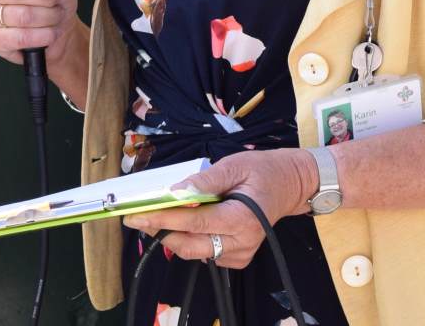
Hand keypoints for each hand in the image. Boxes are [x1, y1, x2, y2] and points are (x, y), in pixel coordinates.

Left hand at [123, 149, 317, 268]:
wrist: (289, 186)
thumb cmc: (262, 171)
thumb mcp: (233, 166)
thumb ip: (204, 181)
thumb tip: (176, 191)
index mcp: (242, 218)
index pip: (193, 222)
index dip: (161, 219)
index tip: (135, 216)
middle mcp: (242, 241)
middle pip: (190, 244)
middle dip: (160, 231)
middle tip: (137, 217)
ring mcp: (241, 253)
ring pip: (195, 252)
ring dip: (173, 235)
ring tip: (157, 216)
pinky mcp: (238, 258)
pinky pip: (206, 253)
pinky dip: (190, 239)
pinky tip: (185, 222)